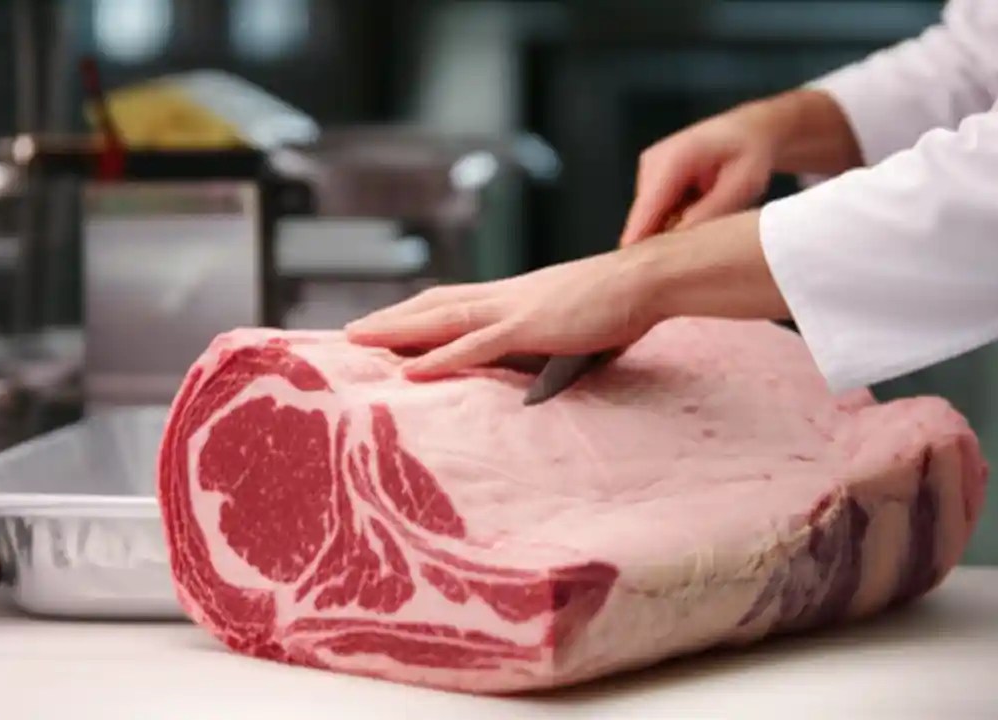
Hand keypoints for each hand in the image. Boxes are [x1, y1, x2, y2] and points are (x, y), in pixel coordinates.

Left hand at [345, 251, 659, 378]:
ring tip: (357, 339)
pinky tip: (408, 369)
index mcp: (518, 294)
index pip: (456, 298)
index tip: (388, 320)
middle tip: (350, 330)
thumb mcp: (576, 321)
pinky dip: (438, 357)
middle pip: (436, 303)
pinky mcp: (529, 326)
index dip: (418, 309)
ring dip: (396, 329)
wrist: (646, 279)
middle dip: (392, 316)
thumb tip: (542, 363)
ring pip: (442, 318)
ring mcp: (515, 308)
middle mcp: (507, 295)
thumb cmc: (622, 302)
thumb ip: (553, 339)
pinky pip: (473, 344)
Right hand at [618, 89, 863, 247]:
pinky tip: (699, 218)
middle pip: (643, 220)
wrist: (751, 130)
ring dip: (670, 234)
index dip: (639, 248)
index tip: (636, 279)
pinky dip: (673, 223)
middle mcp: (652, 162)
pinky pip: (656, 213)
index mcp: (674, 159)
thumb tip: (678, 243)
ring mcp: (649, 170)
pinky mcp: (652, 178)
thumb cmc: (751, 154)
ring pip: (649, 220)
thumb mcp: (741, 185)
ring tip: (703, 233)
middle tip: (688, 267)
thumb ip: (709, 213)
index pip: (645, 212)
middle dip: (659, 245)